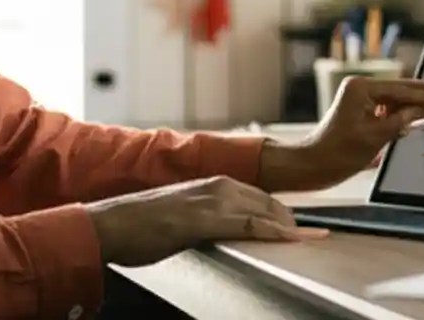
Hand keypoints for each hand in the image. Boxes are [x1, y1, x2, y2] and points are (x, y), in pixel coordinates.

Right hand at [85, 175, 328, 266]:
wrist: (111, 224)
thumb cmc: (142, 225)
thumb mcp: (183, 217)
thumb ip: (207, 219)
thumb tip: (224, 232)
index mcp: (212, 184)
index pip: (259, 197)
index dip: (282, 212)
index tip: (302, 228)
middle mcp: (217, 186)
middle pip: (268, 202)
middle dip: (292, 220)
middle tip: (312, 237)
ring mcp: (212, 200)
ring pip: (264, 210)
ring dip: (289, 225)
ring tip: (310, 240)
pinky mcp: (205, 218)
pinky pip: (249, 224)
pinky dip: (274, 231)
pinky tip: (290, 239)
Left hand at [259, 76, 423, 191]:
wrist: (311, 165)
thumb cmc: (338, 153)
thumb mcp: (376, 137)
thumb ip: (402, 121)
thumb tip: (423, 110)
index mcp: (360, 88)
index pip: (401, 89)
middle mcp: (358, 88)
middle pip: (398, 90)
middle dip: (422, 96)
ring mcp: (357, 99)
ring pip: (393, 100)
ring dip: (412, 107)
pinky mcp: (357, 112)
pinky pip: (385, 110)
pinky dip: (399, 116)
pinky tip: (415, 121)